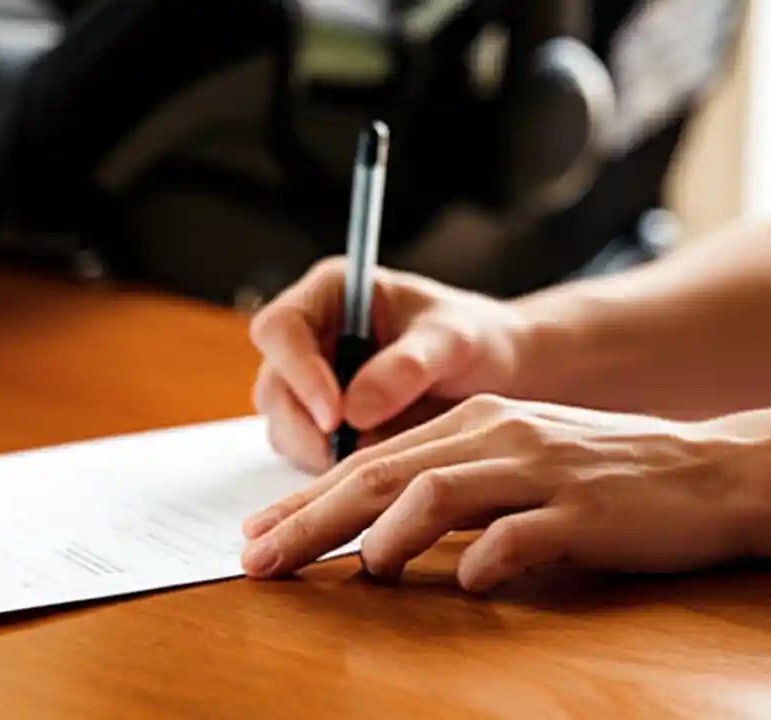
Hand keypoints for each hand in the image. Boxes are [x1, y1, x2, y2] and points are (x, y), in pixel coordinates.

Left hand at [240, 394, 752, 591]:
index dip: (306, 501)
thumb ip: (455, 485)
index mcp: (477, 420)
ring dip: (385, 537)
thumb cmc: (609, 475)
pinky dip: (481, 561)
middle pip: (382, 475)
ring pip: (436, 493)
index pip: (371, 460)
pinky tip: (464, 581)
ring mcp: (541, 471)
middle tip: (258, 560)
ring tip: (357, 573)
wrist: (715, 471)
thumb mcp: (521, 461)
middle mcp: (500, 434)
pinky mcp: (584, 513)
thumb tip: (376, 531)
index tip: (257, 534)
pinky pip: (517, 537)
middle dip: (311, 521)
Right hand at [249, 258, 527, 471]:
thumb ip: (408, 366)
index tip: (336, 416)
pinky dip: (335, 469)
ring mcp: (311, 381)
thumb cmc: (477, 340)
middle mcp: (311, 335)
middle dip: (306, 427)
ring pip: (285, 426)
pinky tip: (378, 467)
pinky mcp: (322, 422)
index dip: (298, 372)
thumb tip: (354, 412)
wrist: (496, 371)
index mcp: (332, 292)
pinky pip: (307, 452)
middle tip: (353, 457)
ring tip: (379, 458)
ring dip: (321, 452)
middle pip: (273, 384)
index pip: (281, 327)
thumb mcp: (454, 341)